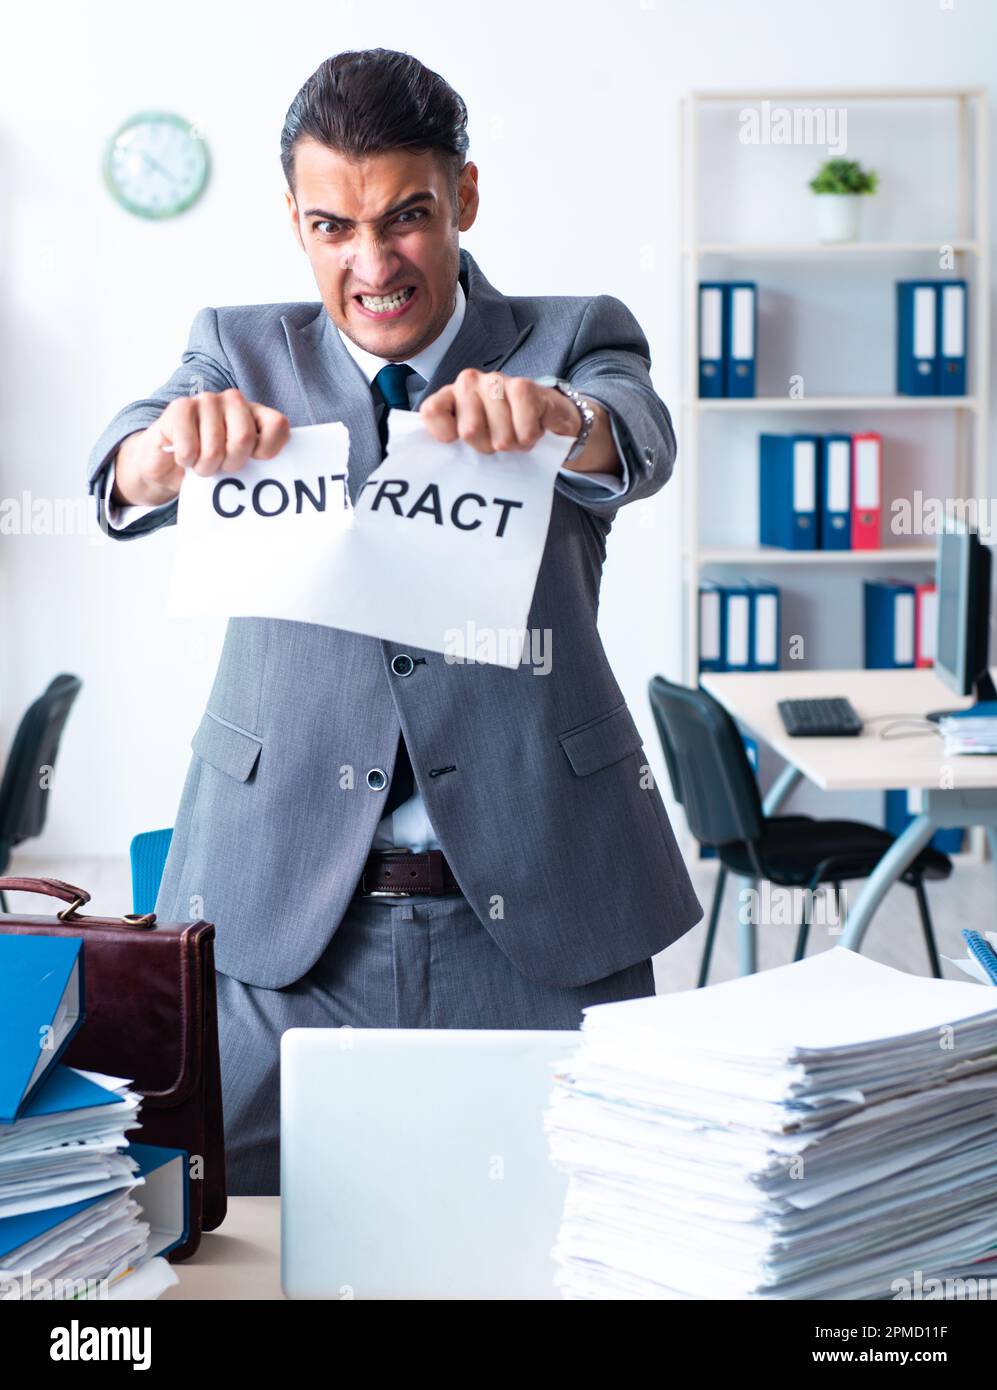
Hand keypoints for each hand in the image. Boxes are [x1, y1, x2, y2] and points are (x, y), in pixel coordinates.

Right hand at [112, 389, 289, 506]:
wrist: (166, 465)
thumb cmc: (209, 463)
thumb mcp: (242, 465)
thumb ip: (262, 462)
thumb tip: (278, 476)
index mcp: (255, 413)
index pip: (278, 425)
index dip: (267, 450)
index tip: (255, 460)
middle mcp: (233, 401)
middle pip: (243, 438)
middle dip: (231, 464)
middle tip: (221, 466)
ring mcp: (207, 400)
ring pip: (214, 448)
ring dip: (205, 467)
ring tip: (200, 462)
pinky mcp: (179, 406)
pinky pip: (189, 447)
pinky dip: (185, 460)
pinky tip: (183, 454)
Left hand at [418, 369, 589, 455]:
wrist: (545, 416)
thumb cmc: (503, 431)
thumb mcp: (472, 441)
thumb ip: (451, 446)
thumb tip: (442, 464)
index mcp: (450, 397)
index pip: (431, 412)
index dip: (446, 435)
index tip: (459, 442)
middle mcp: (468, 383)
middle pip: (469, 431)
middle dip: (489, 447)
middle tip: (498, 440)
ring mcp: (494, 381)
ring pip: (500, 435)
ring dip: (513, 444)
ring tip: (517, 435)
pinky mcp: (522, 385)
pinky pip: (522, 429)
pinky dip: (529, 438)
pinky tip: (531, 429)